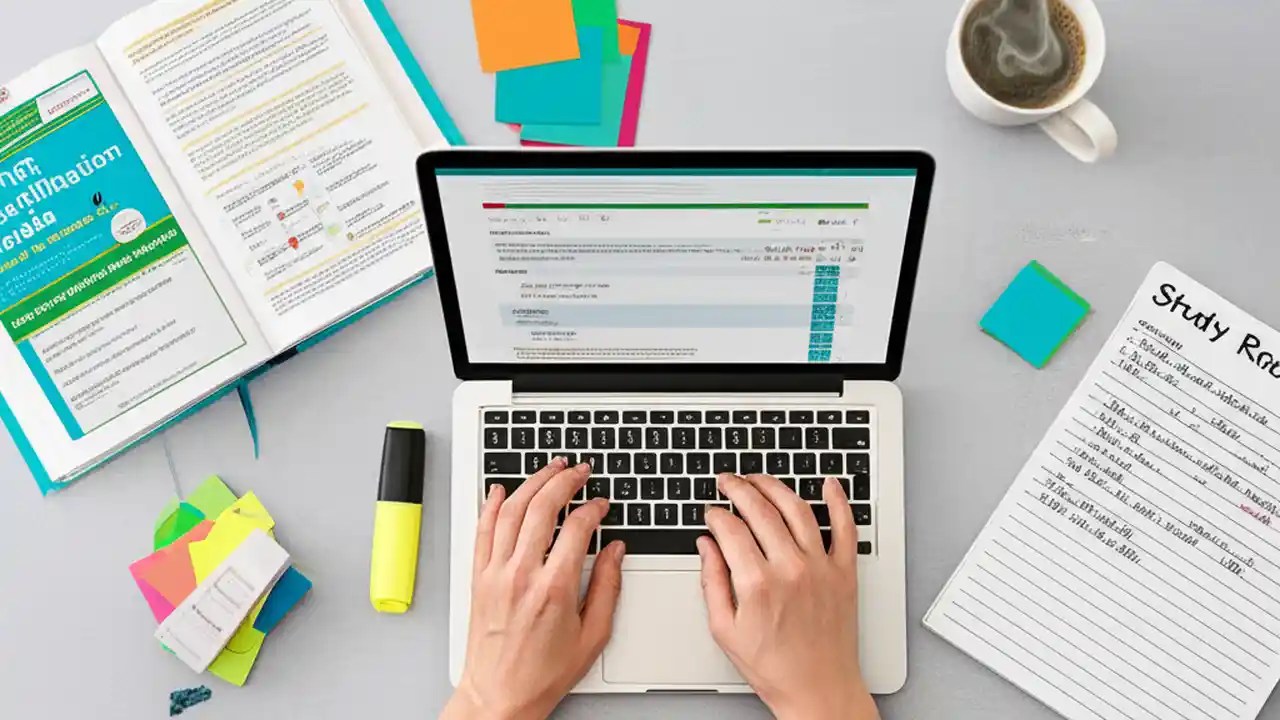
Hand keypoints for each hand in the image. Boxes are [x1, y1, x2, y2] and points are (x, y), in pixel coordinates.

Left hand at [442, 458, 625, 719]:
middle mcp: (522, 574)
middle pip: (543, 508)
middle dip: (564, 481)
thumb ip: (607, 587)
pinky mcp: (479, 578)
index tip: (601, 503)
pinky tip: (500, 491)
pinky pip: (482, 531)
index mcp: (554, 588)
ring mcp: (496, 573)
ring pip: (511, 511)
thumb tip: (614, 551)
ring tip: (549, 469)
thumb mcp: (592, 635)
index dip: (593, 508)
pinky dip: (491, 506)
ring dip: (532, 483)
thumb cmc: (543, 673)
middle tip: (578, 471)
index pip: (577, 527)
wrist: (499, 695)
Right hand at [698, 473, 878, 719]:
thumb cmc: (773, 666)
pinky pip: (845, 528)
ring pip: (797, 509)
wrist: (818, 689)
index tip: (711, 513)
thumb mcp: (725, 630)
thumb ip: (712, 582)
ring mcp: (820, 568)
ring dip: (775, 486)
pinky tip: (829, 484)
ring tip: (759, 479)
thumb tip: (706, 546)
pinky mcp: (844, 572)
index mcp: (757, 584)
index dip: (715, 515)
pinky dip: (839, 501)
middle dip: (738, 488)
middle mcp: (790, 569)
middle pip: (760, 510)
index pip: (730, 529)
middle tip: (728, 482)